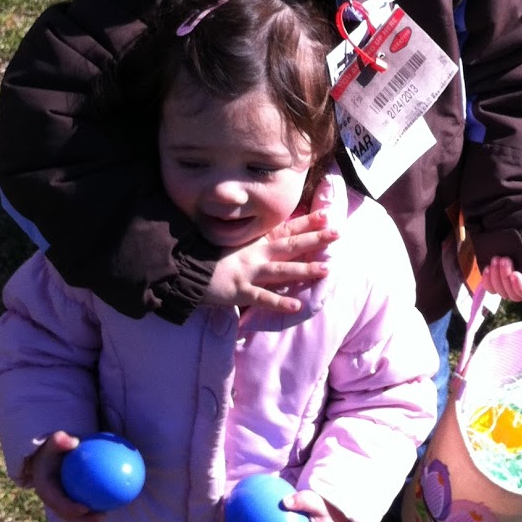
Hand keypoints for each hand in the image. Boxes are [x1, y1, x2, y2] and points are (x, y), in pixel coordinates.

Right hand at [19, 431, 103, 521]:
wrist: (50, 454)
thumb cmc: (54, 447)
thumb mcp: (54, 442)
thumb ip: (60, 441)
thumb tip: (73, 441)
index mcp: (45, 488)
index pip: (56, 501)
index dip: (69, 508)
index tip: (85, 508)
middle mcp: (52, 498)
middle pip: (66, 513)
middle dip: (81, 519)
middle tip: (99, 517)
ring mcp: (60, 500)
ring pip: (75, 514)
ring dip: (89, 518)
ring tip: (105, 515)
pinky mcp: (69, 499)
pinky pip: (82, 503)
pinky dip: (95, 504)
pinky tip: (112, 502)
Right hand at [202, 208, 337, 315]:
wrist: (185, 268)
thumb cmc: (208, 255)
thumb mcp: (233, 242)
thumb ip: (253, 242)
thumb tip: (274, 239)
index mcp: (255, 242)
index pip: (286, 230)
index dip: (307, 223)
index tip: (327, 215)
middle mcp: (256, 254)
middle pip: (291, 245)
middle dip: (315, 239)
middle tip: (337, 233)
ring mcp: (249, 272)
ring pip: (282, 270)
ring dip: (304, 269)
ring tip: (326, 269)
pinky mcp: (241, 291)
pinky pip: (263, 298)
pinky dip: (280, 302)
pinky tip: (296, 306)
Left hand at [480, 250, 521, 303]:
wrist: (521, 243)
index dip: (521, 287)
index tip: (515, 274)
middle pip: (514, 295)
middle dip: (506, 277)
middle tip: (505, 259)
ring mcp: (509, 289)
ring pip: (501, 292)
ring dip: (496, 276)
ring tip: (496, 259)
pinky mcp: (497, 284)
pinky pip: (490, 288)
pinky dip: (487, 280)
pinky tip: (488, 268)